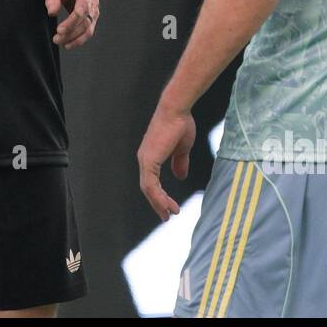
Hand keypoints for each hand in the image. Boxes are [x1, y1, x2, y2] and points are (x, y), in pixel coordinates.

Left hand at [44, 0, 99, 49]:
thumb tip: (52, 13)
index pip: (83, 7)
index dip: (72, 20)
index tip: (60, 30)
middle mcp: (93, 1)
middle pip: (85, 20)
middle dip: (71, 32)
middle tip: (56, 39)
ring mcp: (94, 11)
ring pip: (88, 28)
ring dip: (75, 38)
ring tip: (61, 43)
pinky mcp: (92, 18)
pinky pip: (88, 31)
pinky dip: (79, 39)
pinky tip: (68, 44)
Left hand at [137, 105, 195, 220]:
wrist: (177, 110)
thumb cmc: (180, 124)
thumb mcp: (182, 149)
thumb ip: (179, 163)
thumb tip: (180, 176)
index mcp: (151, 156)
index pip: (152, 182)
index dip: (160, 195)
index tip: (170, 207)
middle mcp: (144, 159)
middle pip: (148, 188)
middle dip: (158, 203)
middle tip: (167, 216)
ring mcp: (145, 159)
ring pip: (148, 189)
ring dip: (159, 203)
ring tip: (170, 214)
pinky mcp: (149, 160)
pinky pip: (151, 184)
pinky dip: (158, 196)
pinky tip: (167, 205)